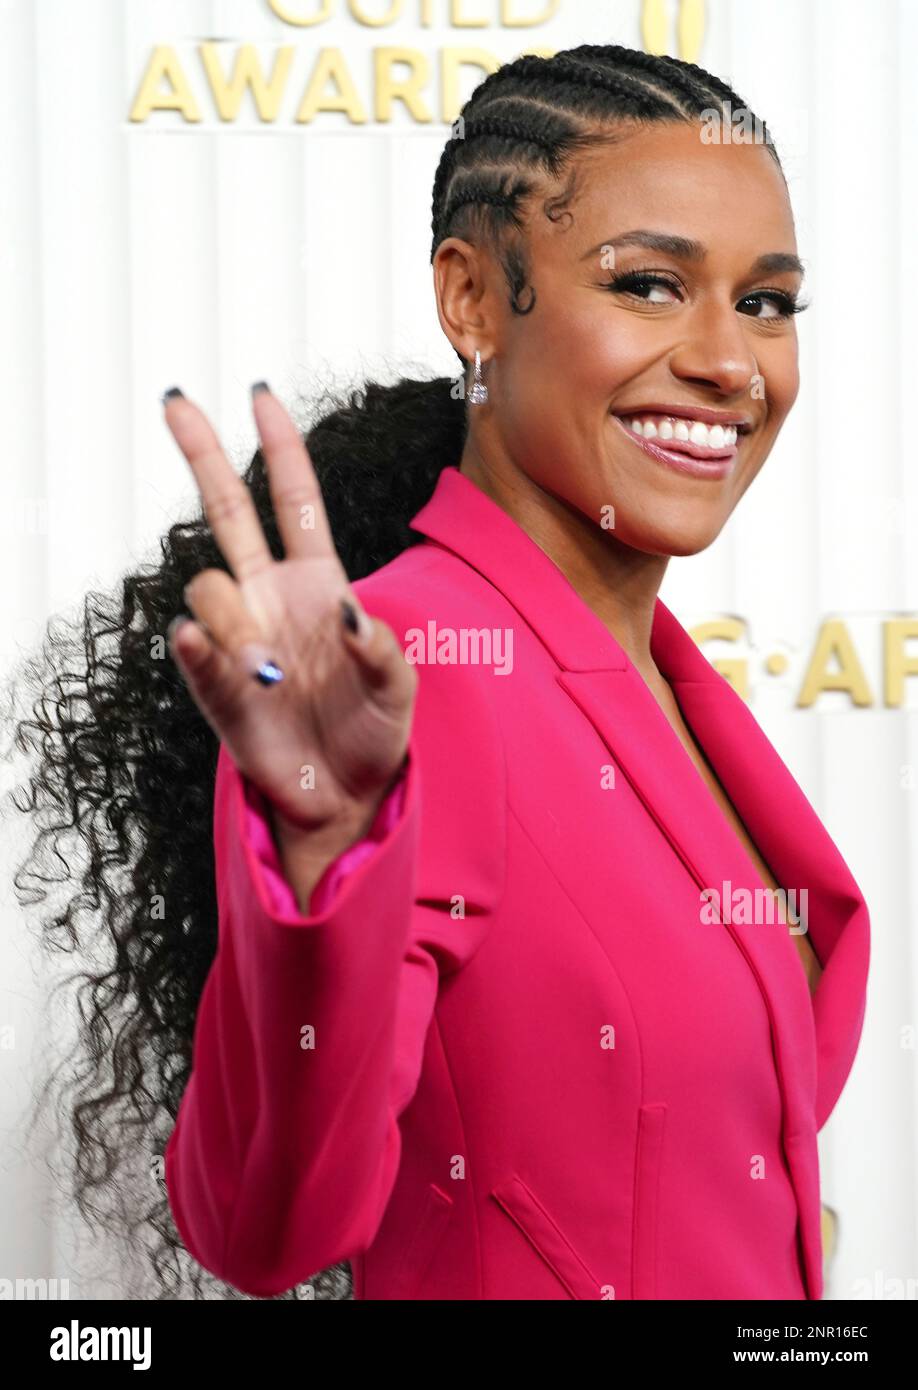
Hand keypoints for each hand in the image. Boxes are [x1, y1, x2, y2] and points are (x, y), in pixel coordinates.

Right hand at [163, 384, 417, 835]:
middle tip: (175, 399)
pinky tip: (212, 648)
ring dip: (238, 620)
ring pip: (209, 584)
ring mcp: (238, 636)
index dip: (280, 449)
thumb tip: (346, 612)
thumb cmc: (373, 732)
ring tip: (271, 675)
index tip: (260, 396)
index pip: (293, 501)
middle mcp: (270, 597)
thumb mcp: (399, 688)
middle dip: (201, 452)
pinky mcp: (214, 683)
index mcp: (318, 582)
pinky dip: (200, 643)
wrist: (341, 795)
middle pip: (227, 509)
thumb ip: (381, 649)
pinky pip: (192, 646)